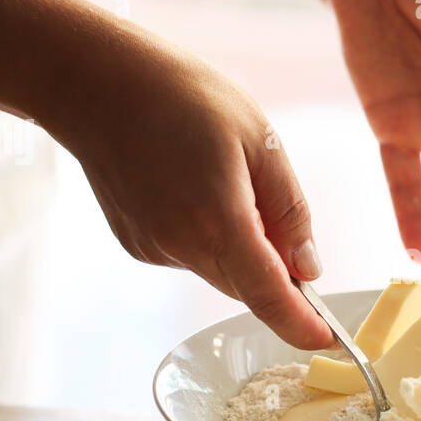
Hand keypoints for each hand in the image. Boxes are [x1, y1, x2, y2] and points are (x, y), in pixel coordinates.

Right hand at [53, 30, 330, 347]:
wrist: (94, 81)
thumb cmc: (182, 96)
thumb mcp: (260, 141)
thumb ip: (289, 211)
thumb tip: (308, 268)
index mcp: (220, 221)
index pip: (270, 296)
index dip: (301, 325)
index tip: (326, 338)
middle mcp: (182, 246)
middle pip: (248, 285)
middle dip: (275, 268)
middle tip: (276, 209)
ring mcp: (154, 249)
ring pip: (220, 270)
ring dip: (240, 246)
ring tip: (223, 176)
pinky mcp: (137, 244)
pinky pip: (190, 254)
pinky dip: (208, 235)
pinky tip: (192, 184)